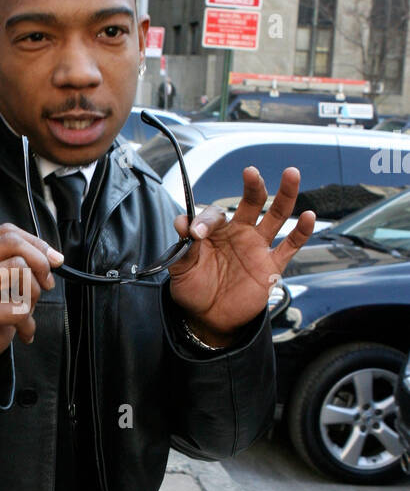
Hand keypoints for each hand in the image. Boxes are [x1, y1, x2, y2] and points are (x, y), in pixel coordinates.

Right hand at [0, 224, 63, 375]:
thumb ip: (11, 273)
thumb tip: (48, 259)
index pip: (5, 233)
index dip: (36, 243)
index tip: (53, 260)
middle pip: (13, 245)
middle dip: (40, 263)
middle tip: (47, 285)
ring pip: (20, 271)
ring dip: (34, 297)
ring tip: (26, 317)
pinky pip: (20, 308)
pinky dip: (29, 324)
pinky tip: (23, 334)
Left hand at [168, 167, 315, 344]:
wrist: (209, 319)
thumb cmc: (194, 290)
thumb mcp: (181, 271)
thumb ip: (183, 247)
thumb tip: (181, 221)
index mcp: (215, 231)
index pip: (214, 215)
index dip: (205, 221)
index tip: (195, 234)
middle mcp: (239, 233)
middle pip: (251, 202)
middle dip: (253, 186)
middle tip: (250, 172)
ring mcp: (257, 247)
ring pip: (276, 215)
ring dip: (285, 195)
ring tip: (291, 174)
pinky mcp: (272, 265)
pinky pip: (290, 245)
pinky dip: (301, 231)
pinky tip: (309, 216)